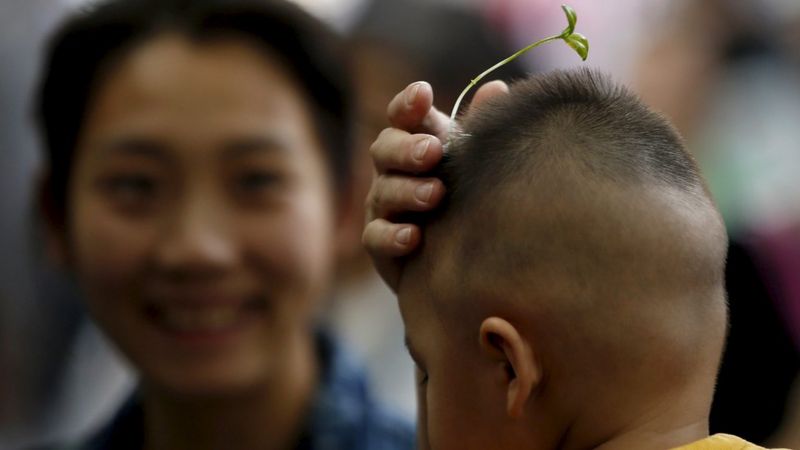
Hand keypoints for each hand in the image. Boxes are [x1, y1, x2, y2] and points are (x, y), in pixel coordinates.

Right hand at [363, 80, 508, 290]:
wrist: (460, 256)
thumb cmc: (466, 196)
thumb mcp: (474, 161)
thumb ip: (481, 127)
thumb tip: (497, 88)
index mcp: (415, 142)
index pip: (403, 116)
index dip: (408, 104)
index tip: (423, 93)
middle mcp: (393, 171)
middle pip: (384, 148)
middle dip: (406, 148)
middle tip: (432, 152)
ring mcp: (383, 207)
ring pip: (382, 192)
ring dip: (407, 192)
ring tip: (435, 194)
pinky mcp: (381, 244)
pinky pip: (375, 237)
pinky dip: (392, 236)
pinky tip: (414, 237)